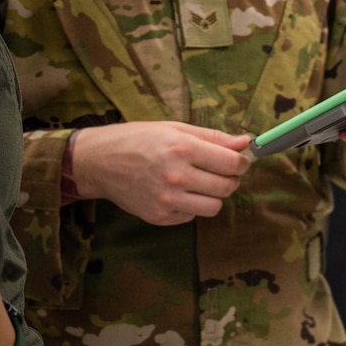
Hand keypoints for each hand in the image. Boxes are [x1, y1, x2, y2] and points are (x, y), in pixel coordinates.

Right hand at [70, 121, 251, 225]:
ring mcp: (167, 200)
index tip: (240, 160)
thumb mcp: (175, 128)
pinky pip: (192, 216)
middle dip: (231, 179)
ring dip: (214, 195)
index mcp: (182, 148)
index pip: (232, 163)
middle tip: (222, 171)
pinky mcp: (159, 217)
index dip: (242, 162)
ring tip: (201, 183)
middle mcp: (176, 176)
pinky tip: (179, 192)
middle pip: (227, 187)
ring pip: (214, 207)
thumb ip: (213, 137)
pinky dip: (192, 205)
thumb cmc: (138, 139)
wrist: (99, 162)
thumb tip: (246, 142)